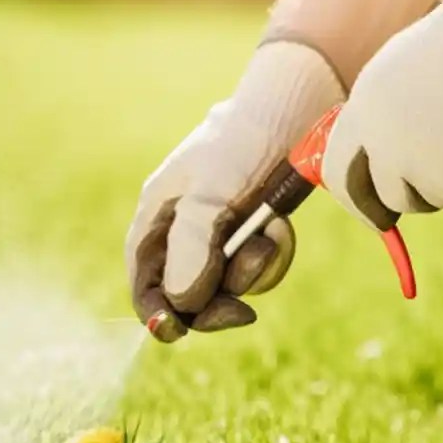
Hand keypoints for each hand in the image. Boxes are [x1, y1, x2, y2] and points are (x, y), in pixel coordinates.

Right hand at [126, 41, 344, 341]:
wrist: (300, 109)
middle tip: (242, 312)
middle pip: (185, 293)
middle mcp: (182, 229)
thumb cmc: (244, 142)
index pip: (143, 279)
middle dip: (215, 298)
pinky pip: (255, 268)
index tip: (175, 333)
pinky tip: (280, 227)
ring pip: (225, 284)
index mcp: (157, 215)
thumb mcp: (212, 193)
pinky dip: (271, 255)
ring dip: (250, 270)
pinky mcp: (251, 233)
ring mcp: (218, 233)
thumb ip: (191, 247)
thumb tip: (181, 301)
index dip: (154, 311)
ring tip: (269, 234)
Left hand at [322, 0, 442, 231]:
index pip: (341, 174)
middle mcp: (388, 144)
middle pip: (396, 196)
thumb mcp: (402, 68)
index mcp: (365, 112)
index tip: (378, 217)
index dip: (360, 200)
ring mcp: (431, 167)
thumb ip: (384, 113)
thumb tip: (378, 159)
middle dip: (424, 193)